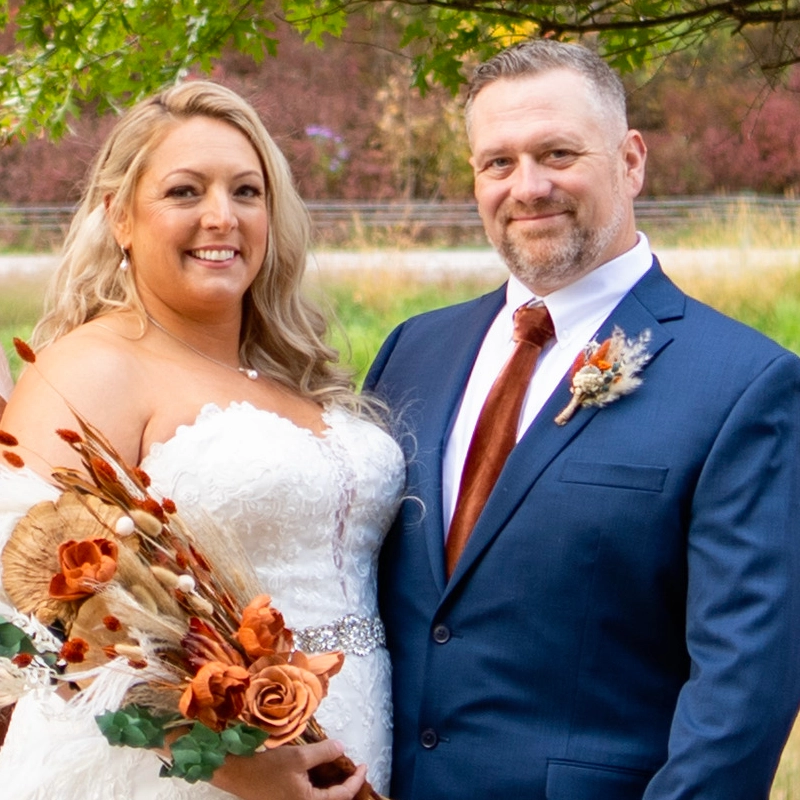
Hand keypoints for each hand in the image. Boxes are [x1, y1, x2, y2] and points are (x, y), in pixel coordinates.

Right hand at [210, 739, 367, 799]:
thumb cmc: (267, 767)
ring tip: (340, 768)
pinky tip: (320, 772)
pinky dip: (319, 786)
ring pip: (320, 798)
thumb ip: (323, 753)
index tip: (364, 765)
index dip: (356, 780)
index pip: (342, 796)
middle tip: (354, 769)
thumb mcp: (298, 757)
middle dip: (346, 786)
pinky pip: (310, 796)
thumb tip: (342, 748)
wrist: (236, 774)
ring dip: (332, 787)